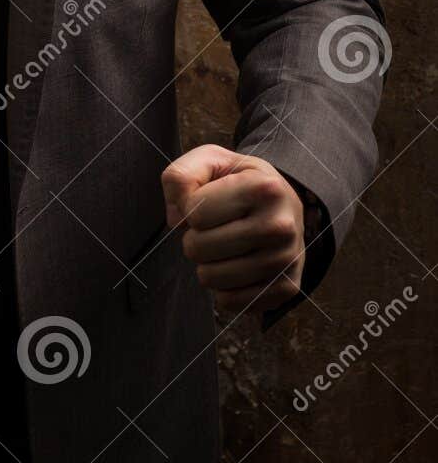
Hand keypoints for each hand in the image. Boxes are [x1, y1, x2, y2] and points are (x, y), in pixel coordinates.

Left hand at [161, 145, 304, 318]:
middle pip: (197, 248)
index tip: (208, 200)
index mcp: (264, 187)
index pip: (194, 212)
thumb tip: (177, 219)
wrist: (284, 203)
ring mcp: (286, 260)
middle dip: (195, 237)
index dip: (190, 207)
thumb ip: (180, 176)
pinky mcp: (286, 289)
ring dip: (207, 263)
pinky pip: (229, 302)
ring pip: (209, 279)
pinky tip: (238, 265)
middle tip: (214, 227)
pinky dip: (223, 287)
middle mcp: (281, 225)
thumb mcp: (210, 160)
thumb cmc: (238, 180)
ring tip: (225, 245)